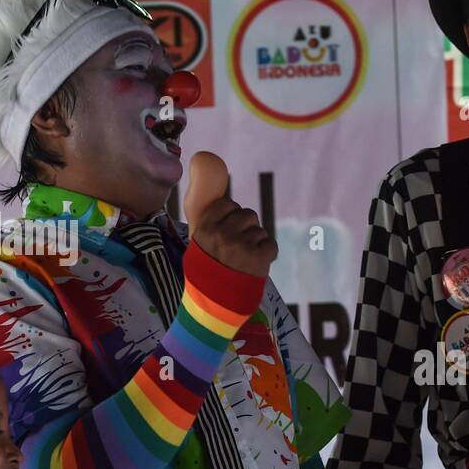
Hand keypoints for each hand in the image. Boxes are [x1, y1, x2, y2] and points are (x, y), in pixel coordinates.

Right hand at [183, 150, 276, 276]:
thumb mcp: (197, 240)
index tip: (227, 231)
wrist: (214, 307)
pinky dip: (268, 255)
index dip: (231, 217)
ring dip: (256, 242)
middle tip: (237, 250)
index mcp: (204, 225)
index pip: (227, 204)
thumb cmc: (206, 272)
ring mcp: (241, 245)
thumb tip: (202, 161)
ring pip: (259, 229)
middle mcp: (221, 232)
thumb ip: (204, 212)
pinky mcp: (259, 258)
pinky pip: (271, 245)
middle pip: (247, 214)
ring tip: (244, 260)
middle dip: (246, 229)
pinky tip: (256, 266)